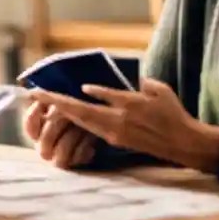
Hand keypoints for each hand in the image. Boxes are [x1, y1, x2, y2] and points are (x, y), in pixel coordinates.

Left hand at [29, 78, 218, 172]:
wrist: (182, 143)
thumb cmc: (173, 113)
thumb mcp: (159, 90)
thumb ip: (139, 82)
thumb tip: (122, 76)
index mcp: (132, 105)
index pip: (106, 95)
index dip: (90, 91)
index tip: (77, 85)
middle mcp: (119, 121)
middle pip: (83, 111)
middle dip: (58, 102)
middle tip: (37, 93)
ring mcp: (115, 133)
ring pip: (83, 122)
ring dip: (63, 112)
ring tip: (45, 103)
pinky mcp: (115, 140)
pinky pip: (90, 129)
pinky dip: (76, 120)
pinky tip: (66, 114)